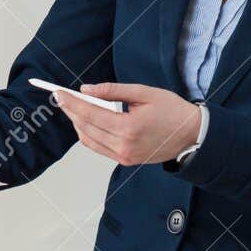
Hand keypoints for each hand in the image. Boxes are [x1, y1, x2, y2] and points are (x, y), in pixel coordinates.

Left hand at [52, 82, 200, 166]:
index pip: (90, 114)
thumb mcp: (144, 93)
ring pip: (88, 140)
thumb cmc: (172, 111)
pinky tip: (87, 121)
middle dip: (71, 111)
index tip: (58, 94)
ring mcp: (124, 156)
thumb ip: (113, 91)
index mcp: (129, 127)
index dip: (71, 103)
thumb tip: (87, 90)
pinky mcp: (125, 160)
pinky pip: (98, 147)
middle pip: (85, 127)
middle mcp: (123, 145)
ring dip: (78, 123)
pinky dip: (89, 134)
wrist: (192, 135)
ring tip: (73, 107)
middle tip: (62, 98)